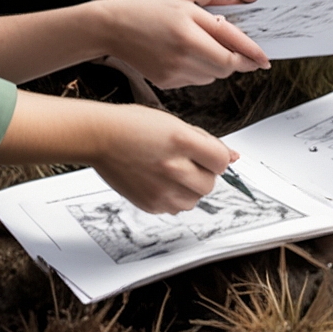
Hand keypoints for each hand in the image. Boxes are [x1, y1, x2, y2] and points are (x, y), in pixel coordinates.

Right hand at [92, 106, 237, 212]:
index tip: (206, 154)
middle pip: (210, 184)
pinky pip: (175, 208)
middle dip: (203, 174)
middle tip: (184, 161)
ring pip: (194, 200)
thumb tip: (233, 156)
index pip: (221, 161)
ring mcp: (161, 189)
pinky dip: (172, 197)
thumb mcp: (173, 123)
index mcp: (181, 140)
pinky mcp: (150, 204)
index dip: (216, 157)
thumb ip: (205, 141)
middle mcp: (173, 167)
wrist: (100, 137)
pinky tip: (158, 180)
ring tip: (170, 172)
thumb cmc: (134, 125)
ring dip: (189, 188)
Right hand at [102, 0, 269, 87]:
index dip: (251, 58)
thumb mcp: (188, 8)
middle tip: (232, 46)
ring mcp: (173, 75)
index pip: (231, 56)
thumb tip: (244, 48)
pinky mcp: (166, 84)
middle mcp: (182, 60)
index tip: (264, 60)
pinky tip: (182, 54)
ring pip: (212, 77)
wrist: (113, 27)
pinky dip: (198, 70)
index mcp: (189, 37)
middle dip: (233, 59)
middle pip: (225, 69)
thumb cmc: (150, 11)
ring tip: (197, 44)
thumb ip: (220, 27)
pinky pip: (195, 80)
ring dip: (215, 64)